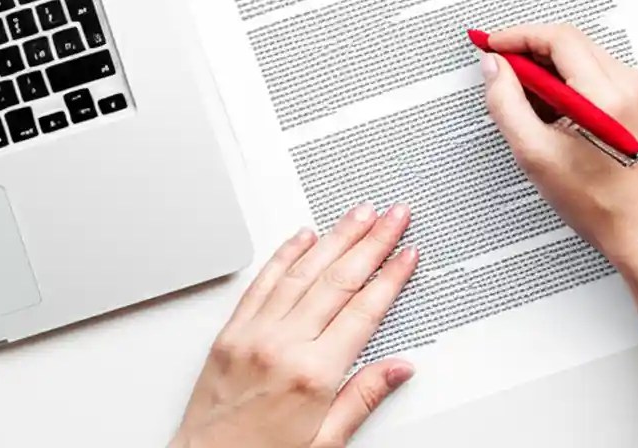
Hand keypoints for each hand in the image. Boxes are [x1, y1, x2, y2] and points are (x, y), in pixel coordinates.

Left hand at [171, 204, 418, 447]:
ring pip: (302, 272)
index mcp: (312, 375)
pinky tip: (303, 236)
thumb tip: (399, 368)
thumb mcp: (326, 443)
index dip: (390, 278)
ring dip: (334, 237)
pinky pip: (262, 283)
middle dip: (371, 242)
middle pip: (338, 280)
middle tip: (394, 215)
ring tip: (359, 214)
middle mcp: (282, 346)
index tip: (407, 255)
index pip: (363, 312)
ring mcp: (253, 334)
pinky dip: (285, 255)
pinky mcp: (230, 333)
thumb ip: (362, 399)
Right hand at [479, 24, 637, 265]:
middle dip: (529, 51)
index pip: (558, 39)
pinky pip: (591, 71)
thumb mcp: (534, 153)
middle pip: (569, 42)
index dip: (518, 36)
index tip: (492, 46)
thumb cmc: (596, 202)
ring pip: (579, 54)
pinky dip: (564, 80)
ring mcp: (635, 90)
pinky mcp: (634, 98)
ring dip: (546, 67)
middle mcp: (627, 85)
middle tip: (499, 71)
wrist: (637, 228)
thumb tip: (494, 68)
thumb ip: (506, 103)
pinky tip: (549, 109)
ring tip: (525, 100)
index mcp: (605, 97)